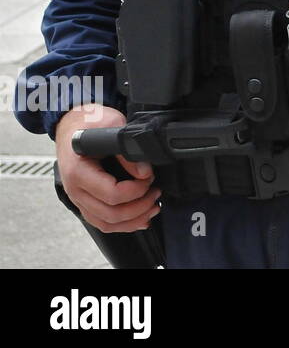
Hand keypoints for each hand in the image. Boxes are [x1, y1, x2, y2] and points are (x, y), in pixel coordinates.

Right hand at [55, 104, 159, 232]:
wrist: (73, 124)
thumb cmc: (89, 122)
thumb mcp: (111, 124)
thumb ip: (126, 149)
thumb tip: (144, 172)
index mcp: (78, 172)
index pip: (111, 194)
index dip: (136, 190)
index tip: (149, 179)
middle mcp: (75, 190)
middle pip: (110, 214)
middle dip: (139, 207)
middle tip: (156, 193)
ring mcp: (79, 198)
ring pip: (106, 223)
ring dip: (133, 220)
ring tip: (153, 207)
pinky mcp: (85, 201)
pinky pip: (102, 221)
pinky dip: (122, 224)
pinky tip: (139, 219)